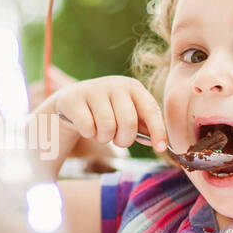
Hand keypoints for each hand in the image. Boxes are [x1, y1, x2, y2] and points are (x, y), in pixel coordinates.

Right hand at [51, 75, 167, 152]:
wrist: (72, 102)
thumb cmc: (106, 111)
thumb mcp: (126, 114)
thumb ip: (143, 126)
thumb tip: (159, 144)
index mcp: (133, 87)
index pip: (151, 109)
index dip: (158, 130)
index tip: (160, 148)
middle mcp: (115, 84)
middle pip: (128, 121)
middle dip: (124, 139)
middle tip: (117, 140)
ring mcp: (93, 89)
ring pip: (107, 126)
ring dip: (104, 138)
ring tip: (100, 132)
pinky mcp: (74, 98)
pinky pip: (87, 127)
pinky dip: (89, 134)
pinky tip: (86, 127)